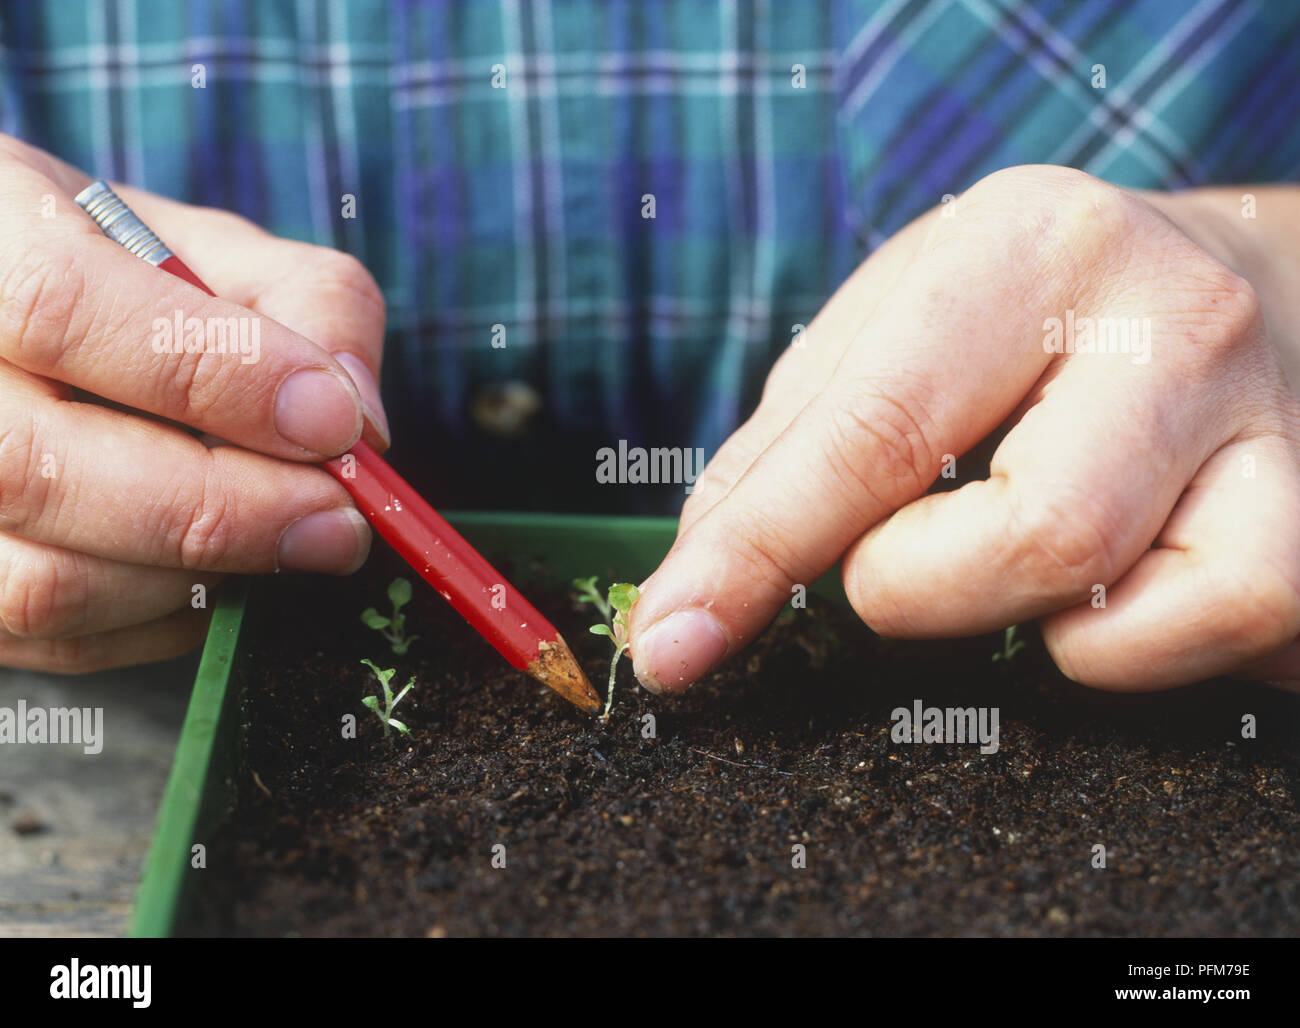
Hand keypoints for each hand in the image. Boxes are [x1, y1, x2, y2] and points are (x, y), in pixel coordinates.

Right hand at [0, 135, 389, 670]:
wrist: (12, 317)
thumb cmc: (120, 277)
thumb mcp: (214, 248)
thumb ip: (307, 301)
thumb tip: (359, 422)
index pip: (60, 306)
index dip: (212, 375)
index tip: (331, 424)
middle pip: (39, 471)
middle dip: (222, 511)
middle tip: (337, 523)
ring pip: (45, 580)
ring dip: (197, 578)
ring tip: (288, 543)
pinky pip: (53, 638)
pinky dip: (162, 622)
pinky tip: (218, 575)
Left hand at [629, 165, 1299, 694]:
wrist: (1236, 292)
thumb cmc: (1032, 323)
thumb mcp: (893, 334)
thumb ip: (783, 454)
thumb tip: (693, 593)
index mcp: (1031, 249)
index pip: (871, 432)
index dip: (756, 557)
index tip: (672, 644)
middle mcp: (1171, 324)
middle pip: (1015, 541)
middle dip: (911, 583)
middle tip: (906, 542)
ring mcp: (1269, 428)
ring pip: (1109, 609)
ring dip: (1012, 615)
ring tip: (1017, 537)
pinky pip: (1192, 647)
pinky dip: (1115, 650)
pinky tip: (1114, 577)